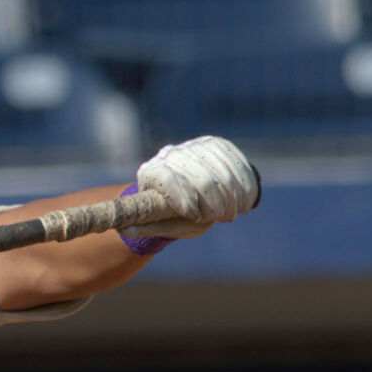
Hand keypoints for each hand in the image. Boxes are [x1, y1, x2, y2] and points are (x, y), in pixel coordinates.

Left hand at [130, 135, 260, 239]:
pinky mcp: (212, 143)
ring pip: (218, 166)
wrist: (188, 195)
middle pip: (198, 173)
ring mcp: (192, 146)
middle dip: (216, 200)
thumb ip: (149, 226)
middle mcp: (170, 154)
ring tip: (234, 211)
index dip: (185, 199)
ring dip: (232, 192)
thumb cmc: (171, 214)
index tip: (198, 216)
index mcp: (152, 173)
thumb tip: (126, 228)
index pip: (168, 179)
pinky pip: (231, 157)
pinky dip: (242, 179)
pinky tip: (245, 198)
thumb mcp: (161, 224)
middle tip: (223, 216)